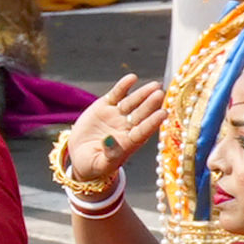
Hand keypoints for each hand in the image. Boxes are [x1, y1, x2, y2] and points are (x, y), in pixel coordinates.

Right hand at [58, 74, 165, 192]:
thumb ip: (109, 154)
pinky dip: (123, 86)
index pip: (143, 131)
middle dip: (150, 104)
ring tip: (154, 85)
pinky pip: (116, 95)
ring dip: (142, 93)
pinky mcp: (105, 106)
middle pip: (141, 114)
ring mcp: (117, 115)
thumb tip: (111, 140)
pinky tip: (132, 78)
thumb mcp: (99, 164)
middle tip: (159, 93)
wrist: (80, 155)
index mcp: (129, 143)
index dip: (152, 122)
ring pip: (132, 102)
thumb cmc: (93, 164)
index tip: (163, 113)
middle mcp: (127, 127)